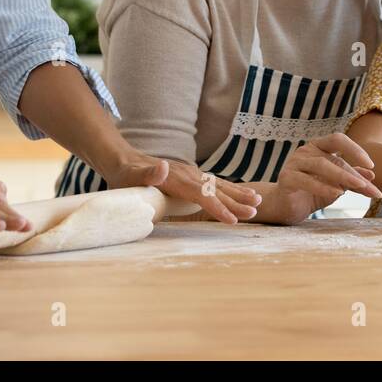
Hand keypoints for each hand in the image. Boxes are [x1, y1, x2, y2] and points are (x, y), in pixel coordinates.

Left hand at [104, 151, 260, 224]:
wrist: (125, 161)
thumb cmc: (127, 176)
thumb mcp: (132, 176)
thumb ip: (148, 174)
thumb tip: (163, 167)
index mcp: (177, 179)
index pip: (202, 195)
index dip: (218, 208)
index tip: (233, 219)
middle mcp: (188, 175)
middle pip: (216, 190)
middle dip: (236, 202)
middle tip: (255, 212)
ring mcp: (191, 174)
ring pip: (219, 186)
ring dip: (238, 194)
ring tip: (257, 201)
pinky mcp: (191, 177)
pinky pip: (214, 184)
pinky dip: (230, 189)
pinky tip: (241, 194)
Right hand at [268, 134, 381, 225]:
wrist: (286, 207)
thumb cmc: (311, 192)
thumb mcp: (336, 185)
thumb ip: (352, 179)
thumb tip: (372, 175)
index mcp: (317, 146)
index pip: (338, 139)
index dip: (355, 149)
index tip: (371, 165)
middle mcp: (305, 151)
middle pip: (332, 156)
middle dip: (352, 172)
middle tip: (367, 185)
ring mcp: (294, 163)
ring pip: (320, 165)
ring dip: (342, 176)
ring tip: (358, 187)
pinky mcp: (286, 178)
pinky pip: (306, 180)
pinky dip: (323, 187)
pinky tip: (337, 193)